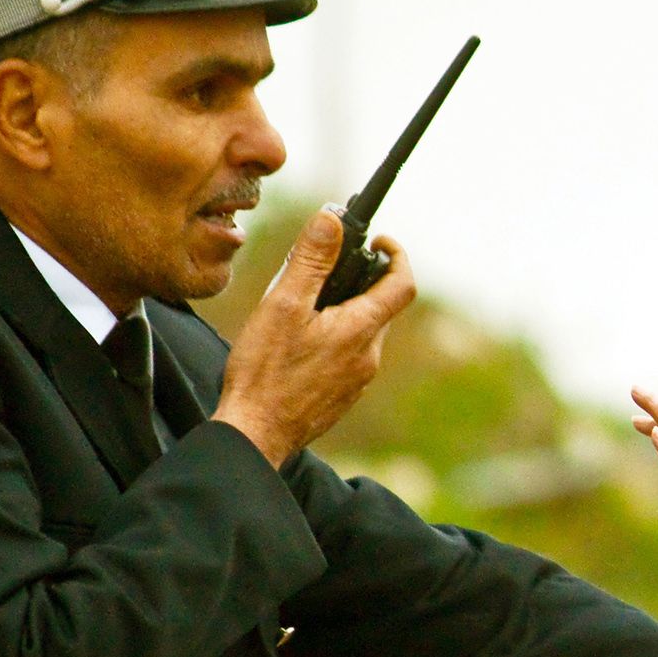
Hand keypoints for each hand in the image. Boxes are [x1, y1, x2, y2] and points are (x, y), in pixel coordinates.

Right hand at [212, 206, 415, 467]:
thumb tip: (332, 220)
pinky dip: (331, 339)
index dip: (396, 255)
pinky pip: (346, 357)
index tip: (378, 240)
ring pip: (360, 332)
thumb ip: (311, 260)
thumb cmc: (265, 373)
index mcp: (360, 330)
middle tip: (320, 270)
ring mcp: (356, 381)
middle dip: (356, 281)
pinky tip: (296, 345)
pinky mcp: (340, 398)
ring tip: (299, 309)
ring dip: (340, 312)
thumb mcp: (283, 305)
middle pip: (378, 306)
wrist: (255, 436)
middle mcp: (368, 357)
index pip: (402, 284)